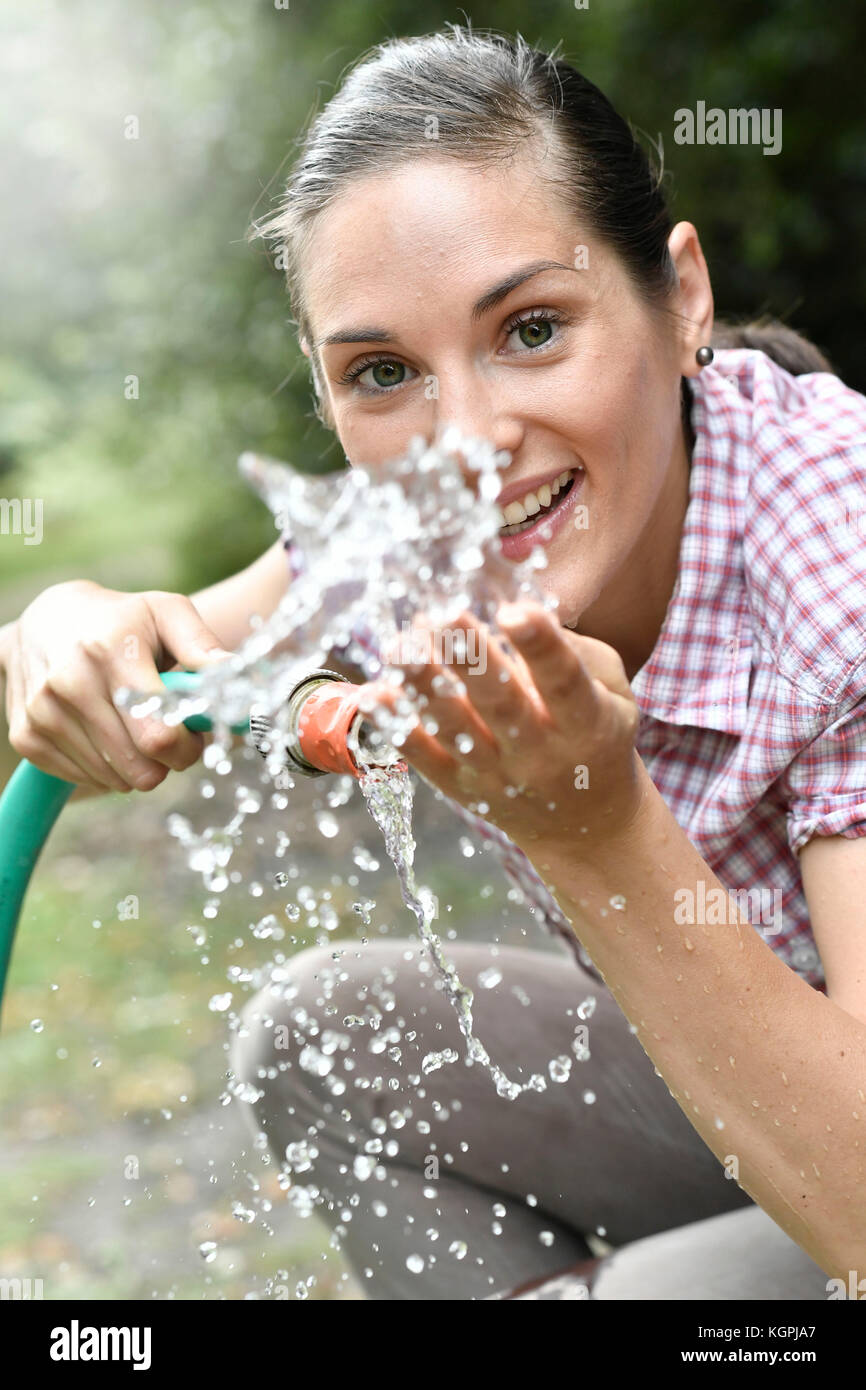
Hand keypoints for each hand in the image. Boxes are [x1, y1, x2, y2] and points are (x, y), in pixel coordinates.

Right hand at [2, 581, 230, 790]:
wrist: (44, 620)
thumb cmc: (121, 619)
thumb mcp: (166, 612)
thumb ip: (203, 646)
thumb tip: (238, 677)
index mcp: (111, 650)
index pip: (159, 735)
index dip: (188, 749)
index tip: (193, 736)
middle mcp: (70, 682)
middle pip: (139, 767)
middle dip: (166, 762)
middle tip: (167, 734)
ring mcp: (42, 711)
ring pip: (113, 779)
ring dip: (136, 766)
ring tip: (134, 727)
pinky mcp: (26, 735)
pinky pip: (83, 780)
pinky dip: (104, 768)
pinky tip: (106, 734)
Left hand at [375, 600, 643, 859]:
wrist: (585, 824)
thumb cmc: (597, 736)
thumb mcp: (615, 694)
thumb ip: (576, 653)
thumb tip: (515, 613)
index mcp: (586, 723)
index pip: (563, 682)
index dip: (540, 646)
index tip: (513, 609)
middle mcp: (539, 753)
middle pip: (500, 704)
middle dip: (469, 658)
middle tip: (441, 614)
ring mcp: (496, 775)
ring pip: (454, 730)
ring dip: (422, 686)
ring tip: (398, 645)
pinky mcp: (461, 790)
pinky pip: (424, 759)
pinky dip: (396, 728)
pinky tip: (372, 694)